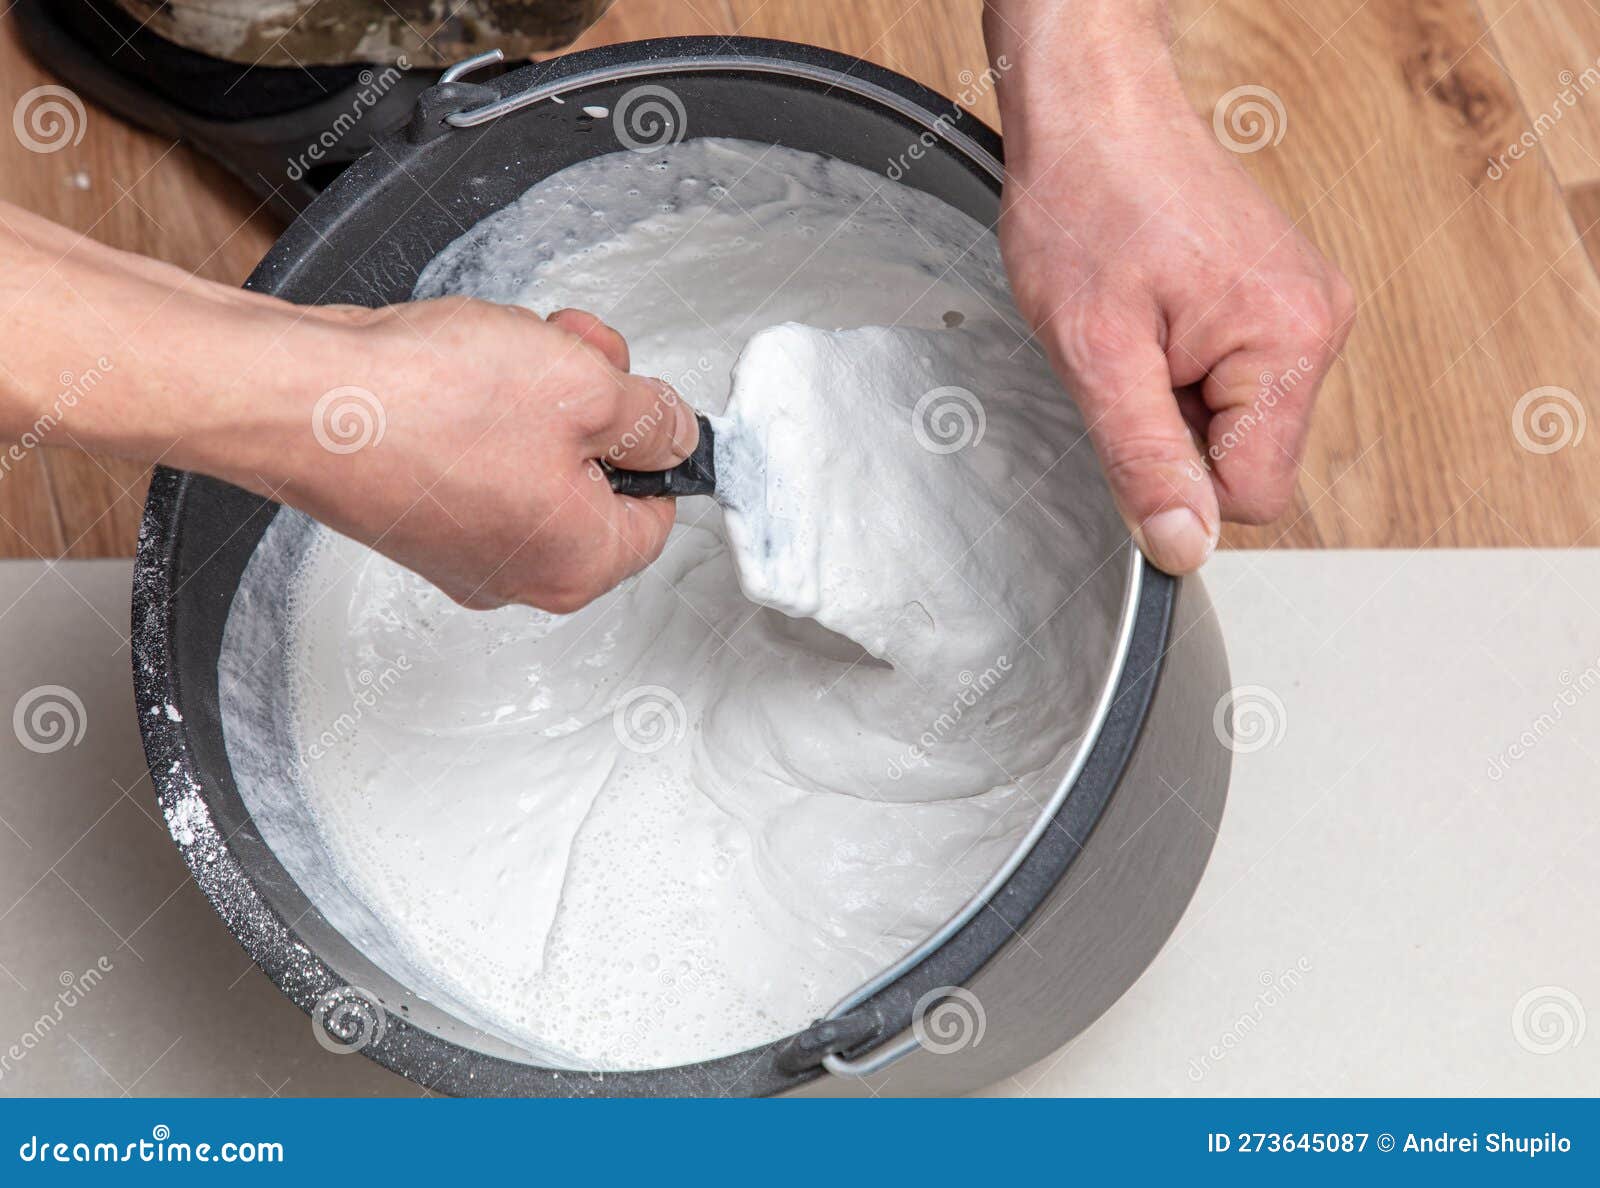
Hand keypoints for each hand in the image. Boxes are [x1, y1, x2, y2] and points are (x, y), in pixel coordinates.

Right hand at [0, 201, 693, 612]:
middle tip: (569, 353)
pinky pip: (477, 455)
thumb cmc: (426, 406)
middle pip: (594, 481)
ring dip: (536, 393)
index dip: (653, 440)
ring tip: (500, 351)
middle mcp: (517, 572)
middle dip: (591, 403)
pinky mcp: (413, 511)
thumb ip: (653, 420)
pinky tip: (454, 368)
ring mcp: (458, 546)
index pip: (657, 514)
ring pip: (536, 458)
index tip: (634, 395)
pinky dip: (479, 406)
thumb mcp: (587, 388)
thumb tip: (678, 435)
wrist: (299, 397)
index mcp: (576, 565)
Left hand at [986, 2, 1354, 572]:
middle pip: (1247, 460)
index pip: (1254, 496)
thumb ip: (1143, 459)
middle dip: (1174, 431)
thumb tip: (1183, 545)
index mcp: (1290, 341)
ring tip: (1135, 325)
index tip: (1134, 420)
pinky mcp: (1277, 299)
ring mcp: (1302, 309)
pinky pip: (1231, 381)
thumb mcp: (1096, 353)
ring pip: (1234, 423)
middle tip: (1127, 358)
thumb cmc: (1088, 203)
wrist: (1091, 112)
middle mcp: (1317, 325)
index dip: (1180, 482)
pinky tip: (1151, 315)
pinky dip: (1180, 367)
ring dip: (1172, 398)